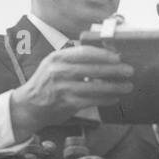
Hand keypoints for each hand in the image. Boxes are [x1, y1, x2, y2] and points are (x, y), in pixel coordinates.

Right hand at [9, 44, 133, 141]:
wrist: (29, 106)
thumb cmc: (46, 84)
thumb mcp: (54, 64)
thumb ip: (73, 59)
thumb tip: (102, 54)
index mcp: (57, 58)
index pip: (84, 52)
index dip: (104, 54)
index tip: (118, 56)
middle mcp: (58, 71)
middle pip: (92, 69)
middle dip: (114, 69)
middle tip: (129, 70)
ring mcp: (62, 88)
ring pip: (94, 87)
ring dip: (114, 87)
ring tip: (128, 86)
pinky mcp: (66, 104)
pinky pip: (91, 101)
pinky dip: (105, 99)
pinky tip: (115, 98)